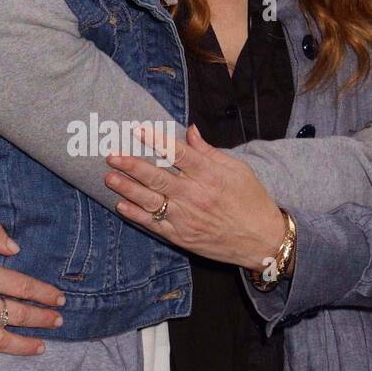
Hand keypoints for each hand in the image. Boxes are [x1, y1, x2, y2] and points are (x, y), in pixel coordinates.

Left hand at [104, 123, 284, 267]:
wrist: (262, 240)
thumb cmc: (252, 200)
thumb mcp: (237, 169)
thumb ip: (209, 151)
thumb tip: (190, 130)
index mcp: (210, 175)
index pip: (177, 153)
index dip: (156, 140)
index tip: (138, 130)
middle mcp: (195, 196)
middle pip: (157, 177)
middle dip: (131, 165)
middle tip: (111, 155)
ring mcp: (186, 218)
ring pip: (150, 201)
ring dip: (127, 189)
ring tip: (109, 177)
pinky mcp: (182, 236)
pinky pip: (154, 224)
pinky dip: (136, 215)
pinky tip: (121, 205)